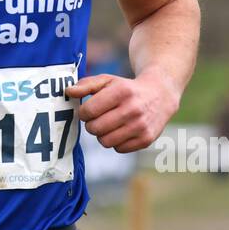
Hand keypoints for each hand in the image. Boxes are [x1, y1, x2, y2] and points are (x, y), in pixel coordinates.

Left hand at [65, 69, 180, 152]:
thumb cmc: (127, 88)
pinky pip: (118, 148)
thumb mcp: (108, 80)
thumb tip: (68, 92)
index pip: (89, 111)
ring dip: (103, 135)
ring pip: (105, 141)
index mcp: (121, 92)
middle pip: (95, 128)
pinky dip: (116, 141)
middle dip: (91, 125)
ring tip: (109, 125)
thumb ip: (86, 85)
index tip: (88, 110)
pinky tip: (122, 130)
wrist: (160, 95)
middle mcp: (133, 109)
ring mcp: (141, 126)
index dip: (83, 112)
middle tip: (97, 119)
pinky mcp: (146, 139)